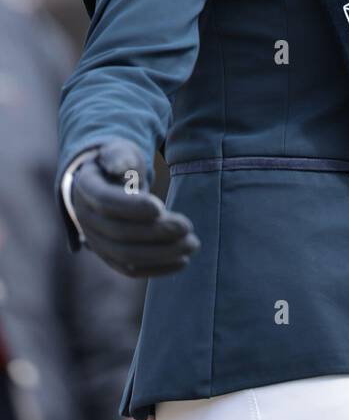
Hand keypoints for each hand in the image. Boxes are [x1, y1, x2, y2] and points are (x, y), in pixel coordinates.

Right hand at [72, 137, 199, 277]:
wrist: (107, 183)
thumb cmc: (119, 163)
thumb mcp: (119, 151)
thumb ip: (118, 155)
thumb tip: (118, 167)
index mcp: (86, 188)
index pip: (106, 202)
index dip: (131, 207)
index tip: (160, 207)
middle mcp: (86, 219)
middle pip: (119, 233)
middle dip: (155, 232)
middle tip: (187, 227)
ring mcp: (96, 241)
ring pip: (125, 255)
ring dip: (160, 253)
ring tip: (192, 244)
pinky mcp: (110, 256)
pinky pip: (131, 268)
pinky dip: (157, 268)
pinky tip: (183, 262)